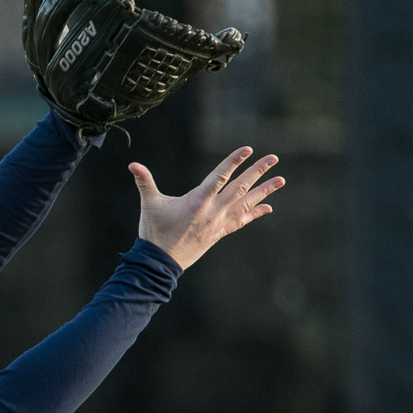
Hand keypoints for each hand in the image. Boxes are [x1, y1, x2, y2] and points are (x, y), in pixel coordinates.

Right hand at [129, 147, 282, 269]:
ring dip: (264, 191)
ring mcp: (219, 223)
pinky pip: (242, 221)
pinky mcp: (219, 233)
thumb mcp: (150, 205)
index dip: (233, 161)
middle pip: (240, 187)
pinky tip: (268, 207)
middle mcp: (213, 211)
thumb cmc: (155, 231)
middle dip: (258, 171)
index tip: (248, 149)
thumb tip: (132, 164)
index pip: (219, 176)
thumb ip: (144, 182)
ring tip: (281, 180)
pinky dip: (255, 213)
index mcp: (197, 201)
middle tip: (273, 158)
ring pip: (246, 203)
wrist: (161, 263)